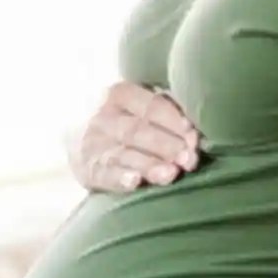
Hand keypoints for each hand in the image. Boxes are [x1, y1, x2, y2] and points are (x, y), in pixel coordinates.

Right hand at [69, 81, 200, 192]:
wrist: (82, 141)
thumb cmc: (128, 123)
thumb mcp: (141, 110)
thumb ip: (168, 115)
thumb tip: (195, 133)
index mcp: (120, 94)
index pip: (151, 105)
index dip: (174, 121)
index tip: (194, 136)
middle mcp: (103, 116)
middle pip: (138, 130)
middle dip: (167, 146)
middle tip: (190, 160)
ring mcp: (92, 143)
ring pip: (123, 153)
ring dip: (149, 164)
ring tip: (171, 174)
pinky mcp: (87, 169)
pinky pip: (103, 174)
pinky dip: (119, 178)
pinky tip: (135, 182)